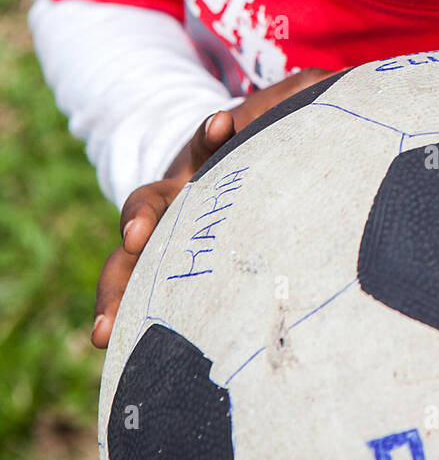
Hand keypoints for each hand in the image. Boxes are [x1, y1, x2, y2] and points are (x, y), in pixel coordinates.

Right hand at [91, 67, 338, 347]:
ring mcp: (172, 245)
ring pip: (131, 270)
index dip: (209, 136)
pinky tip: (131, 369)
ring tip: (105, 332)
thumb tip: (312, 90)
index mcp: (205, 160)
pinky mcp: (182, 283)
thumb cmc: (282, 140)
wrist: (267, 179)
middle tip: (134, 237)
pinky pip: (153, 309)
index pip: (205, 141)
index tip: (222, 127)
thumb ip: (301, 96)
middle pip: (145, 210)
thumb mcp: (296, 108)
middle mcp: (178, 204)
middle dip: (138, 222)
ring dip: (117, 297)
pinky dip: (138, 336)